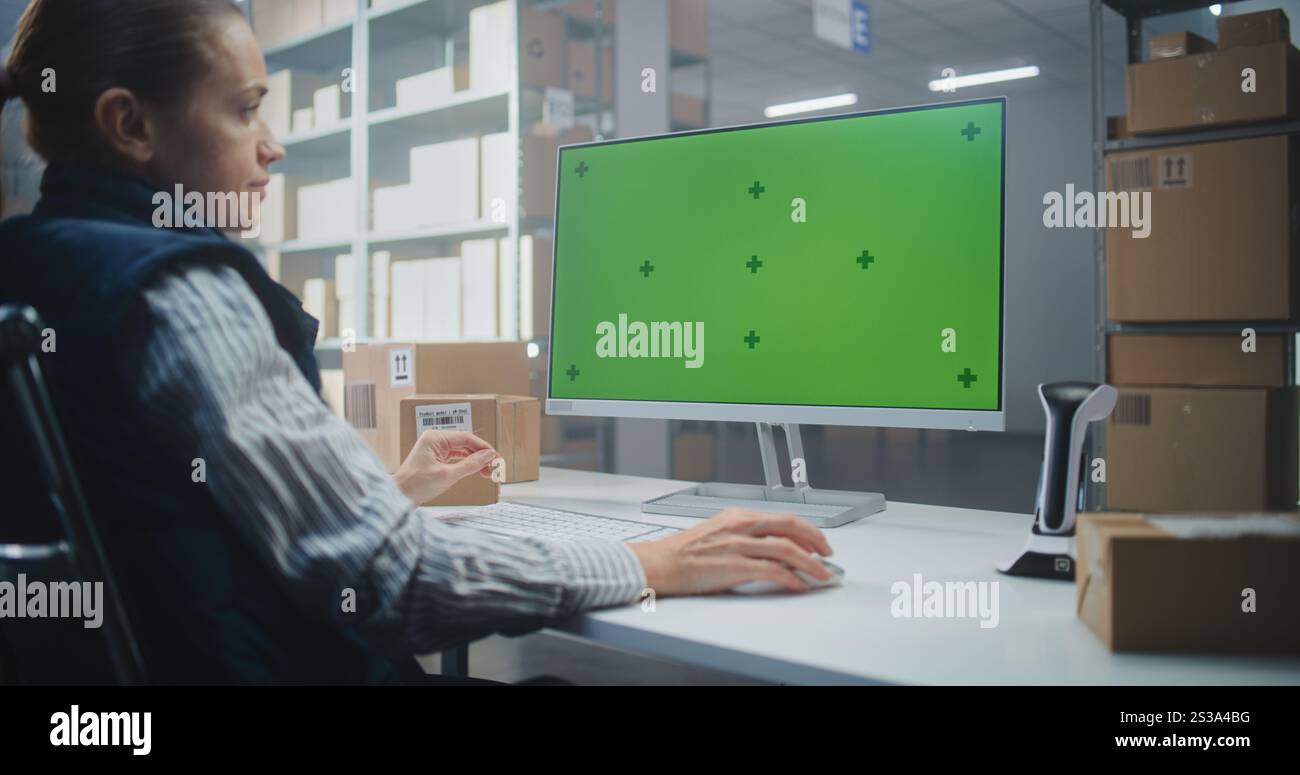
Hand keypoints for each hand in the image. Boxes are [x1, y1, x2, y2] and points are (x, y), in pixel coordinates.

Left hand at [394, 430, 499, 504]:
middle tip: (494, 467)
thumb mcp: (448, 475)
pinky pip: (455, 457)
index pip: (466, 438)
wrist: (398, 497)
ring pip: (461, 451)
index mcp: (435, 438)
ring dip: (475, 460)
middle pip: (465, 444)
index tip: (496, 457)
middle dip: (480, 455)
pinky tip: (475, 470)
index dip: (483, 447)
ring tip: (487, 472)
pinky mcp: (434, 458)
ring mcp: (434, 449)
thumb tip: (488, 456)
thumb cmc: (416, 485)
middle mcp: (434, 440)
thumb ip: (470, 464)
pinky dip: (466, 464)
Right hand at [627, 508, 832, 595]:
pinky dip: (791, 579)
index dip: (806, 530)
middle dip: (816, 541)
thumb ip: (743, 536)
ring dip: (810, 563)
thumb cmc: (684, 553)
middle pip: (790, 527)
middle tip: (827, 555)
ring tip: (821, 574)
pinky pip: (774, 571)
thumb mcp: (717, 533)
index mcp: (737, 516)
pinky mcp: (736, 566)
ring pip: (787, 549)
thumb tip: (769, 550)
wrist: (661, 563)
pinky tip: (799, 586)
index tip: (817, 541)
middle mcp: (741, 526)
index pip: (782, 517)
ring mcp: (739, 545)